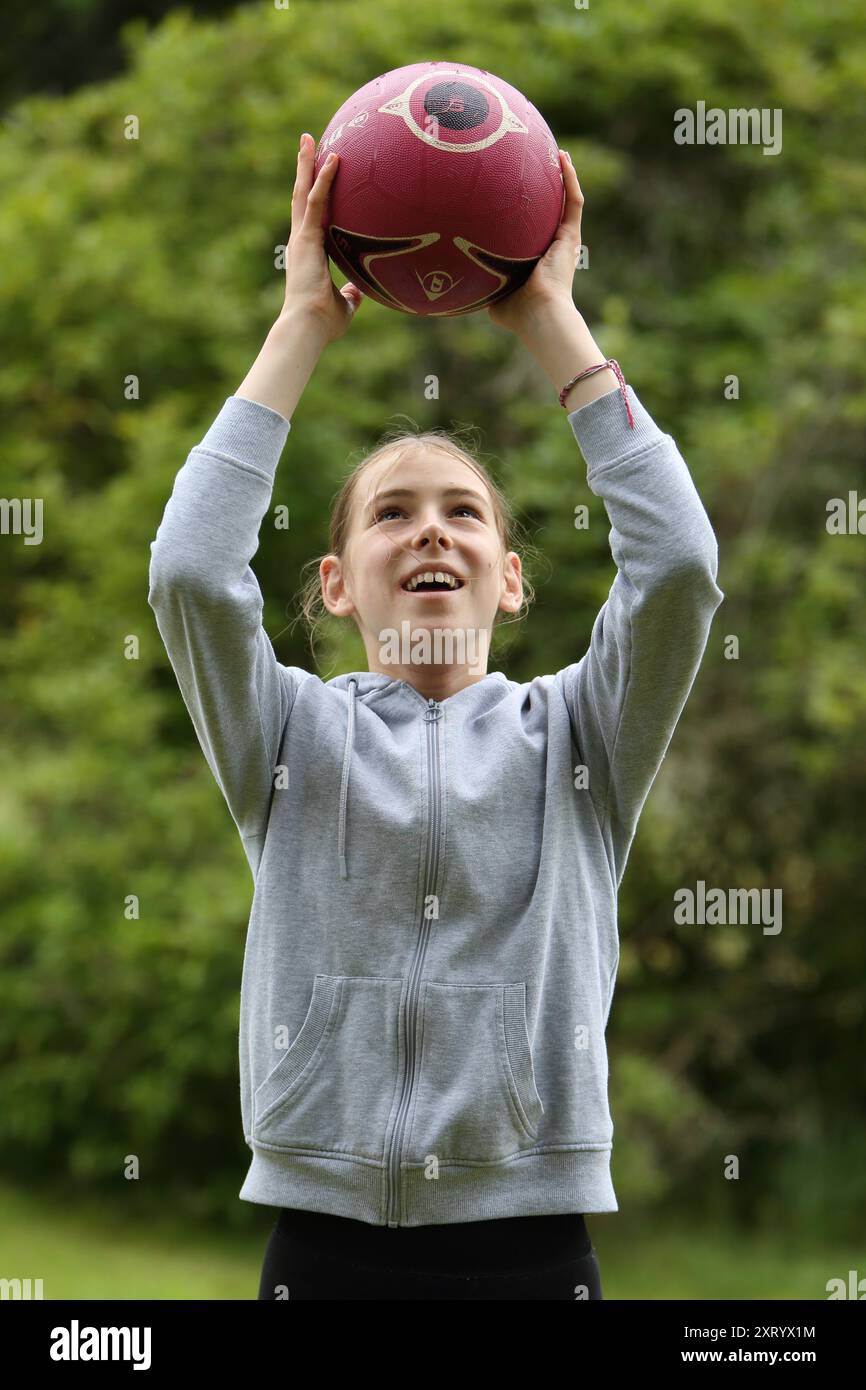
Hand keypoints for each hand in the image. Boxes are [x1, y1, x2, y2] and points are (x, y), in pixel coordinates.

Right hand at [280, 133, 363, 343]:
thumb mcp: (344, 306)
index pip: (311, 217)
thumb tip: (359, 292)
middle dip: (304, 169)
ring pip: (304, 192)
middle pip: (302, 197)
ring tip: (309, 138)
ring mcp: (301, 237)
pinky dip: (324, 179)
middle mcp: (301, 241)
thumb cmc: (324, 324)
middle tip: (307, 143)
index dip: (314, 195)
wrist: (308, 326)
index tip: (317, 177)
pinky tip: (333, 158)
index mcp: (309, 254)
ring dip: (307, 163)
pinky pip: (317, 201)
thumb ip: (351, 295)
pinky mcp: (306, 237)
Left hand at [487, 150, 583, 336]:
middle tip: (538, 166)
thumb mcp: (492, 291)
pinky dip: (571, 179)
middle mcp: (553, 246)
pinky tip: (563, 158)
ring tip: (558, 153)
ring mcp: (565, 240)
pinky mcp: (571, 236)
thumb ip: (479, 281)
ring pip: (567, 201)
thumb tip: (455, 279)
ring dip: (564, 176)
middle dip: (549, 189)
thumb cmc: (515, 311)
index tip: (516, 194)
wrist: (537, 314)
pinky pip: (574, 201)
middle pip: (553, 210)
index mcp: (537, 257)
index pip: (534, 229)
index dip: (529, 211)